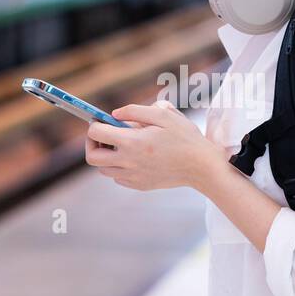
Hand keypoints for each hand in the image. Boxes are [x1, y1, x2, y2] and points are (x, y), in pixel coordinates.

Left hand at [85, 100, 225, 191]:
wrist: (201, 167)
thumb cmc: (185, 138)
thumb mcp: (163, 114)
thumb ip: (135, 110)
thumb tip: (115, 114)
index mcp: (132, 142)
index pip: (96, 133)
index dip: (94, 124)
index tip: (100, 120)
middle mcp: (128, 162)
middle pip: (92, 157)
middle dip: (92, 144)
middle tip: (103, 135)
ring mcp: (133, 176)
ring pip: (103, 169)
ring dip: (106, 156)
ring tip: (122, 145)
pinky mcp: (139, 185)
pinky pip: (118, 177)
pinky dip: (119, 167)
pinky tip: (134, 157)